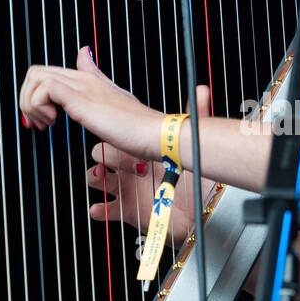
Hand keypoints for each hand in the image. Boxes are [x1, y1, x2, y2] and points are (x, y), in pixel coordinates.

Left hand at [19, 46, 160, 159]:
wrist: (153, 133)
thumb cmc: (138, 126)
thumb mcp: (113, 100)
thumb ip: (96, 78)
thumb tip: (85, 53)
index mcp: (89, 79)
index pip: (50, 73)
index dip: (37, 94)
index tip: (41, 119)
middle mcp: (82, 78)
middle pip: (36, 72)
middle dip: (28, 100)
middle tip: (41, 124)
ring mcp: (81, 85)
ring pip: (35, 76)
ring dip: (31, 103)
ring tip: (48, 123)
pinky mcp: (80, 97)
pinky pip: (45, 88)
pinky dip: (39, 106)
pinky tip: (54, 121)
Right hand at [88, 84, 217, 248]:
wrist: (204, 210)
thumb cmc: (200, 178)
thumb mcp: (195, 147)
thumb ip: (197, 117)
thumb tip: (203, 90)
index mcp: (143, 149)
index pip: (118, 135)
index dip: (116, 135)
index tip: (126, 137)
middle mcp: (131, 167)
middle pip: (102, 153)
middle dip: (110, 155)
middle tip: (132, 162)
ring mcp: (126, 188)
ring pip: (96, 178)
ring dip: (95, 175)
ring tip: (101, 175)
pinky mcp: (126, 210)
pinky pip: (104, 209)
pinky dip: (98, 209)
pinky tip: (100, 207)